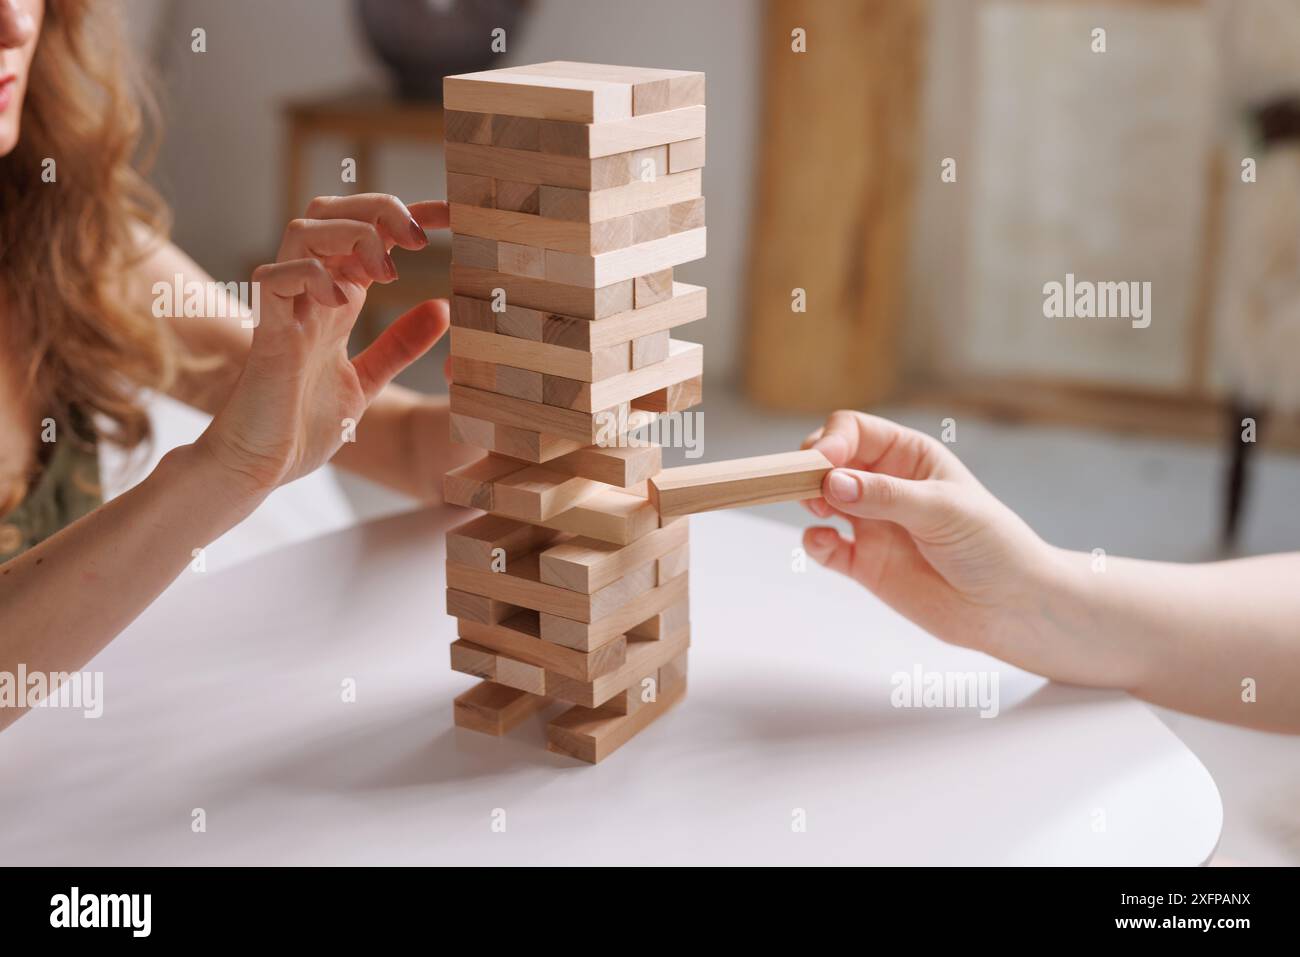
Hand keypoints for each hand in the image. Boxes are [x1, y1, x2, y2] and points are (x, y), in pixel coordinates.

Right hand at [195, 195, 449, 501]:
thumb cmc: (302, 425)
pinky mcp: (267, 332)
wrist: (258, 467)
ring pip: (303, 230)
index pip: (366, 232)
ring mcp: (286, 308)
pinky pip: (275, 276)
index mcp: (335, 299)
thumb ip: (399, 345)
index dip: (404, 215)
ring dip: (350, 236)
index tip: (449, 216)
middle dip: (378, 210)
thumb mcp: (366, 379)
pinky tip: (342, 299)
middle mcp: (309, 294)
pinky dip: (311, 275)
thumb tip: (441, 309)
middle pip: (330, 211)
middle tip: (419, 239)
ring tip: (384, 271)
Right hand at [801, 411, 1055, 656]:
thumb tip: (831, 482)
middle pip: (828, 461)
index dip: (830, 440)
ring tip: (819, 512)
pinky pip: (825, 546)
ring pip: (819, 500)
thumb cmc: (992, 545)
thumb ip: (885, 495)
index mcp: (909, 457)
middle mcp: (885, 485)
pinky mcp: (865, 563)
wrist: (1011, 607)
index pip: (854, 430)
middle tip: (807, 488)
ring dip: (808, 500)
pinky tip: (826, 543)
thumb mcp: (942, 509)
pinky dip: (814, 542)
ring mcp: (872, 524)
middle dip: (810, 468)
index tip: (821, 462)